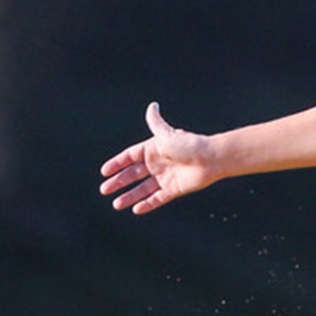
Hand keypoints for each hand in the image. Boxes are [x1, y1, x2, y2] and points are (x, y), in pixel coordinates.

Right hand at [99, 103, 217, 214]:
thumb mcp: (167, 134)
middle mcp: (158, 164)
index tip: (104, 172)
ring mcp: (165, 177)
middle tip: (104, 190)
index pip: (130, 157)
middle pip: (133, 175)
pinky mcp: (174, 189)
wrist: (211, 159)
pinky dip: (147, 204)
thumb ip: (156, 123)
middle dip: (119, 182)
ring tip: (116, 204)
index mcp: (153, 149)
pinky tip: (136, 209)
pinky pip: (158, 198)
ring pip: (143, 189)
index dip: (117, 164)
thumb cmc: (189, 144)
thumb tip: (153, 105)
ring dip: (130, 196)